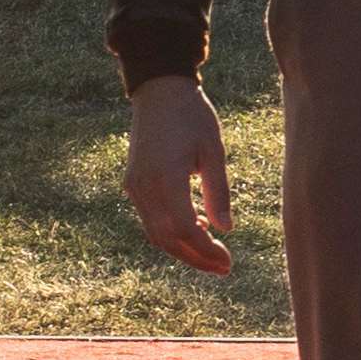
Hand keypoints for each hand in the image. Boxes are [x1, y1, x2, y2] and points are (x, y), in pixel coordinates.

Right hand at [125, 73, 236, 275]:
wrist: (160, 91)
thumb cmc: (192, 116)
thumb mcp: (213, 151)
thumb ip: (218, 191)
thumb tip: (227, 229)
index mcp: (165, 178)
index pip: (182, 230)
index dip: (204, 251)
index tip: (228, 260)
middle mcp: (143, 187)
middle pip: (166, 239)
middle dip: (195, 258)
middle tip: (223, 267)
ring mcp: (134, 186)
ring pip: (155, 233)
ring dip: (182, 248)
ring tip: (213, 253)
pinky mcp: (133, 183)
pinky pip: (150, 219)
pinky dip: (171, 231)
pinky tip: (196, 228)